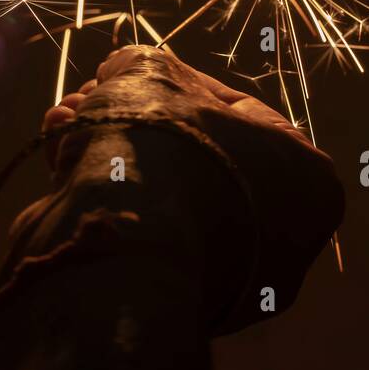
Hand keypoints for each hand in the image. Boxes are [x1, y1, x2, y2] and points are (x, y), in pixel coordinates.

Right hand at [35, 45, 343, 332]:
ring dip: (105, 151)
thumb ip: (142, 64)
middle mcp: (281, 239)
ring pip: (159, 194)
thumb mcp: (150, 74)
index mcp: (307, 182)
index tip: (128, 73)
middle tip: (87, 98)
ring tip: (63, 124)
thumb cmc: (157, 147)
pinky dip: (101, 197)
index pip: (240, 111)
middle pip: (192, 153)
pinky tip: (62, 162)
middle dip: (130, 118)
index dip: (175, 83)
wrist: (113, 248)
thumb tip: (123, 70)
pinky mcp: (172, 305)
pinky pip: (138, 235)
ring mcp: (229, 282)